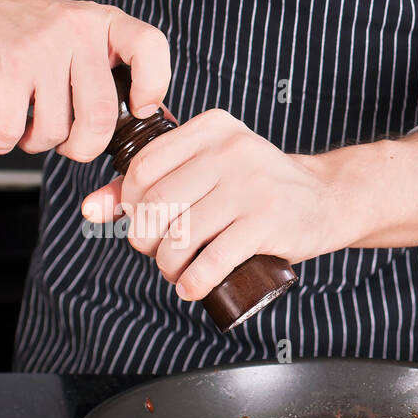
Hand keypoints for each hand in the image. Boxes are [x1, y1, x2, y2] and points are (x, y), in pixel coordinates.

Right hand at [0, 0, 170, 160]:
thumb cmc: (26, 29)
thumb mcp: (77, 31)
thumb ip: (106, 67)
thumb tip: (140, 120)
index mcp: (100, 22)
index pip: (148, 46)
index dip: (154, 86)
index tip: (139, 109)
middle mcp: (74, 31)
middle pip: (100, 114)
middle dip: (85, 147)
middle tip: (72, 146)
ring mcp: (38, 49)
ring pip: (54, 130)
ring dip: (38, 143)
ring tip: (29, 126)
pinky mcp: (2, 69)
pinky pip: (11, 131)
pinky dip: (3, 143)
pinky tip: (2, 132)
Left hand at [80, 109, 346, 299]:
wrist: (326, 198)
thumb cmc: (256, 187)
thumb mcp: (207, 169)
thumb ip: (151, 181)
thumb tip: (90, 210)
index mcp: (210, 129)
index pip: (143, 166)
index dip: (129, 204)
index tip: (142, 223)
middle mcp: (230, 150)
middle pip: (156, 204)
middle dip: (147, 241)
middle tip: (159, 254)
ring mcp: (251, 185)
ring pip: (180, 235)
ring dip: (168, 267)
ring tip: (177, 273)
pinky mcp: (268, 221)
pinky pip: (212, 259)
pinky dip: (193, 283)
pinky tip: (191, 288)